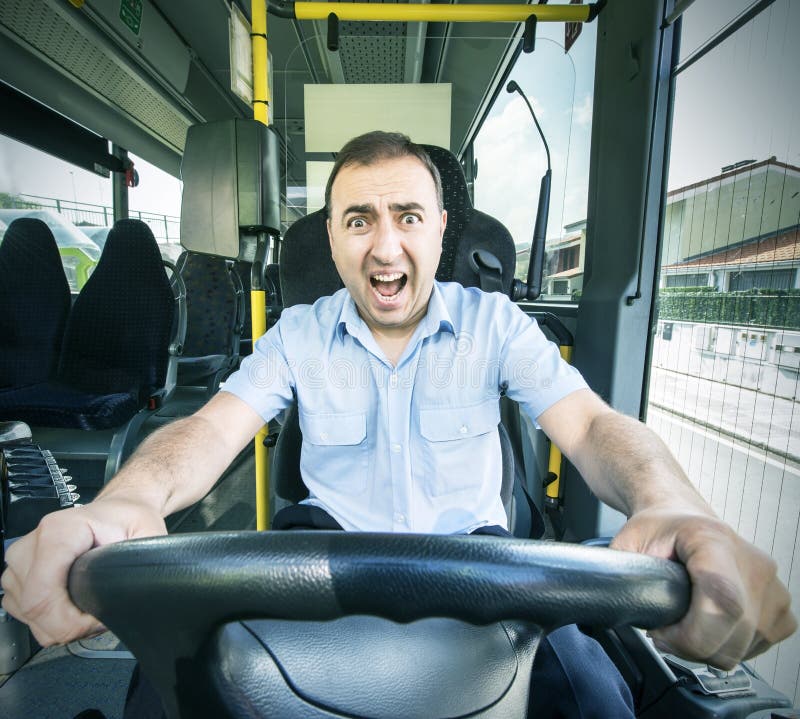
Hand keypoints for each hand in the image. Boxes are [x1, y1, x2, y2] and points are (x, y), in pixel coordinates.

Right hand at [1, 498, 166, 645]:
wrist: (119, 509)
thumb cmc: (130, 519)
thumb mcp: (148, 536)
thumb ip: (142, 564)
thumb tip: (138, 594)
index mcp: (59, 531)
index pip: (42, 597)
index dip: (70, 622)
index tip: (97, 619)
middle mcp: (31, 544)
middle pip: (34, 610)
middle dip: (69, 625)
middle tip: (100, 613)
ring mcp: (20, 561)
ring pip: (28, 616)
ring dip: (59, 622)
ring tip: (89, 603)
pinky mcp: (17, 574)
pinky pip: (24, 613)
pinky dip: (49, 618)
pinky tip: (73, 604)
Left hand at [611, 508, 795, 669]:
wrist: (680, 515)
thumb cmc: (658, 528)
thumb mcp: (627, 542)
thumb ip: (620, 573)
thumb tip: (609, 604)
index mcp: (712, 540)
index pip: (722, 600)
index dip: (692, 633)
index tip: (662, 632)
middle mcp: (751, 562)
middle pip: (734, 634)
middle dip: (691, 646)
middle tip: (665, 631)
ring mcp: (771, 584)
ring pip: (744, 647)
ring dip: (709, 647)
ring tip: (686, 622)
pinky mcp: (780, 604)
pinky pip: (760, 644)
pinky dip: (732, 645)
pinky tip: (711, 625)